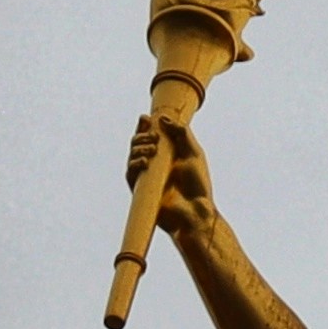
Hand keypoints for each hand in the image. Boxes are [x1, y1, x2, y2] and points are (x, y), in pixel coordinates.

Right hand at [128, 111, 223, 244]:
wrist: (195, 211)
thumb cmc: (197, 185)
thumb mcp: (193, 153)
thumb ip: (181, 133)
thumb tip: (161, 118)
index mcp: (167, 154)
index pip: (150, 135)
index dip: (145, 126)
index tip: (145, 118)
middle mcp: (154, 164)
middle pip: (137, 143)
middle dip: (142, 135)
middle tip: (154, 136)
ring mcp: (146, 177)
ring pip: (132, 156)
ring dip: (139, 148)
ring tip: (153, 148)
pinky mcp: (140, 190)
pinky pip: (130, 173)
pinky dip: (135, 164)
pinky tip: (144, 161)